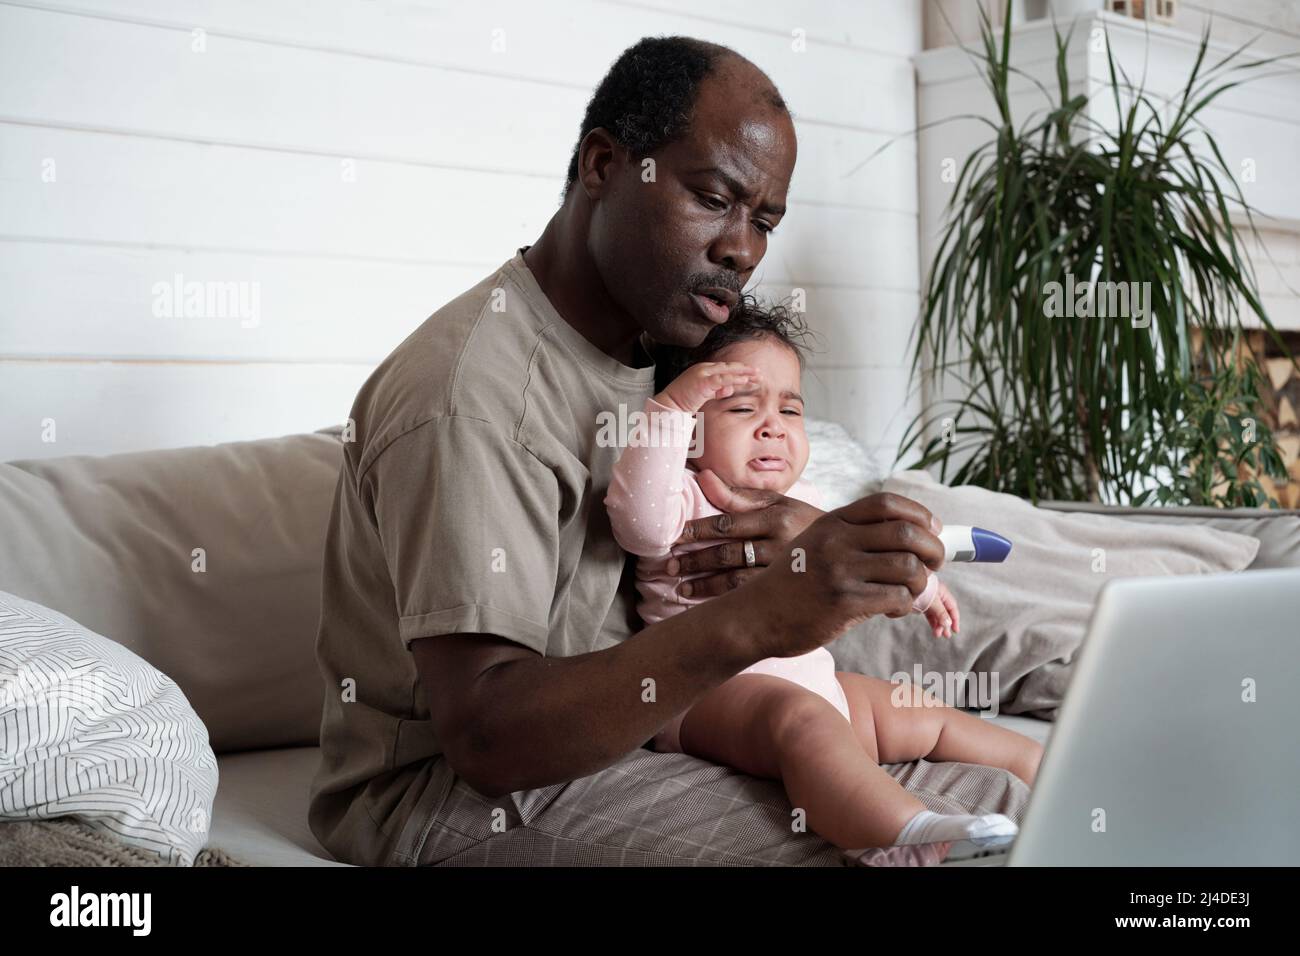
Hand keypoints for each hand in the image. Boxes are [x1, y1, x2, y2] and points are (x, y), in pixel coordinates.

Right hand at [656, 362, 757, 413]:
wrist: (669, 404)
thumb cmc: (684, 401)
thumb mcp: (704, 394)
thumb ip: (716, 390)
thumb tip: (730, 388)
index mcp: (704, 370)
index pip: (725, 369)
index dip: (739, 371)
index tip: (751, 375)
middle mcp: (704, 368)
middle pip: (730, 367)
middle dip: (745, 370)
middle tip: (759, 372)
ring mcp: (703, 373)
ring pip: (729, 371)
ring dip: (744, 373)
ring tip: (757, 375)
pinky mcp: (703, 381)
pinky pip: (723, 379)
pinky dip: (735, 379)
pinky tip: (745, 381)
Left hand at [667, 469, 823, 597]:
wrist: (853, 550)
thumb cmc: (806, 522)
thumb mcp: (779, 502)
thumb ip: (739, 494)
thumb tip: (704, 478)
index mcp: (777, 517)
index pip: (728, 523)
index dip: (697, 530)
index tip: (674, 536)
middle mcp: (781, 544)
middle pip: (728, 553)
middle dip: (695, 560)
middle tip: (669, 565)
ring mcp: (785, 572)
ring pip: (736, 580)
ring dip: (705, 584)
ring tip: (681, 587)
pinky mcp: (789, 593)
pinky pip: (750, 597)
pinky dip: (724, 600)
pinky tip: (706, 602)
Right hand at [716, 492, 947, 661]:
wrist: (754, 616)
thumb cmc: (790, 584)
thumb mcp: (815, 544)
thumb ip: (852, 537)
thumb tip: (908, 540)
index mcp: (832, 522)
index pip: (887, 504)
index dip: (919, 515)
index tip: (931, 530)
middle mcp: (837, 541)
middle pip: (908, 534)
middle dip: (934, 551)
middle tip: (934, 566)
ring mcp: (841, 571)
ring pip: (909, 568)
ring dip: (921, 583)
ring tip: (909, 592)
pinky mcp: (845, 603)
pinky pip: (898, 598)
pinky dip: (905, 606)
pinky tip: (891, 610)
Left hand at [923, 581, 959, 638]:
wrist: (906, 583)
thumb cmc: (921, 589)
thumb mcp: (933, 601)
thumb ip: (941, 613)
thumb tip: (948, 624)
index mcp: (943, 593)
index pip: (952, 608)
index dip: (955, 619)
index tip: (955, 630)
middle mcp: (938, 597)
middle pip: (945, 612)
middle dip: (946, 624)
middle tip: (946, 635)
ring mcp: (930, 601)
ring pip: (937, 615)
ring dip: (938, 625)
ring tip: (938, 635)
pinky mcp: (922, 604)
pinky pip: (930, 615)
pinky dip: (932, 622)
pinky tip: (933, 629)